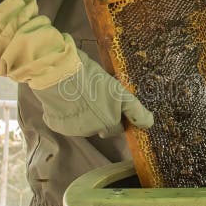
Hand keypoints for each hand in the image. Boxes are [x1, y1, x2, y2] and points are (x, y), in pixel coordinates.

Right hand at [32, 48, 153, 137]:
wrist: (60, 74)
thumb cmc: (93, 80)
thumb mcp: (119, 92)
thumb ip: (134, 110)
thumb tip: (150, 123)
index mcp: (107, 124)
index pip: (117, 128)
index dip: (116, 114)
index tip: (111, 101)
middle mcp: (90, 132)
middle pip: (99, 126)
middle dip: (99, 114)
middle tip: (94, 95)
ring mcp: (71, 129)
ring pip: (82, 123)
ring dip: (83, 113)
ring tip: (79, 93)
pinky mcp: (55, 124)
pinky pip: (64, 120)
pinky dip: (66, 111)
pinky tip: (66, 97)